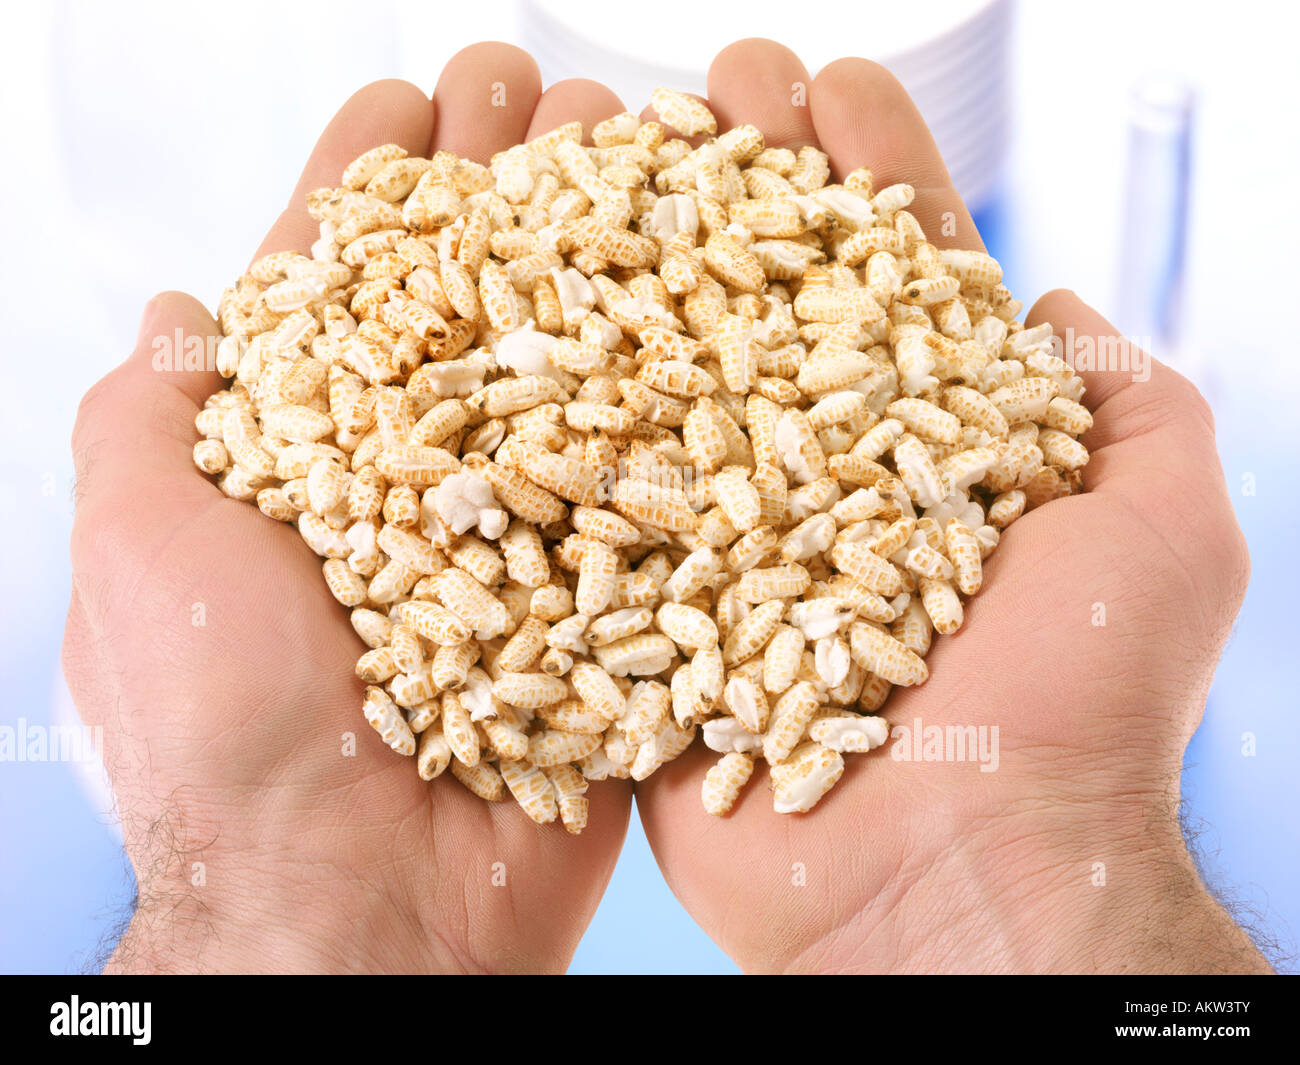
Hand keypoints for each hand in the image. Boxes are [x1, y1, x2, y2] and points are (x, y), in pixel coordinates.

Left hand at [64, 44, 640, 973]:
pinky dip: (681, 392)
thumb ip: (147, 426)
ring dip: (600, 256)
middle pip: (466, 303)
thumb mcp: (141, 556)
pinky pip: (649, 478)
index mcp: (301, 463)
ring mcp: (513, 533)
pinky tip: (716, 303)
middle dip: (503, 188)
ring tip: (642, 152)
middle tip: (545, 97)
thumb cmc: (228, 742)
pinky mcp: (595, 592)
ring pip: (565, 367)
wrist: (361, 907)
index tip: (410, 100)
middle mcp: (412, 484)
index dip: (370, 186)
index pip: (338, 289)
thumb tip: (173, 322)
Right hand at [633, 40, 1269, 973]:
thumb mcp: (1163, 526)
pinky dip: (551, 409)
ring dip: (635, 261)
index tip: (825, 84)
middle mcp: (820, 479)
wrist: (951, 879)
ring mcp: (725, 540)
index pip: (890, 280)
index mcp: (932, 449)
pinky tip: (513, 304)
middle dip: (737, 184)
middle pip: (766, 304)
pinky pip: (588, 503)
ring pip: (666, 376)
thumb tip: (1050, 312)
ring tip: (592, 150)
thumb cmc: (1075, 710)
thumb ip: (1128, 404)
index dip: (862, 175)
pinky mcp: (647, 614)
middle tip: (699, 87)